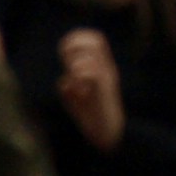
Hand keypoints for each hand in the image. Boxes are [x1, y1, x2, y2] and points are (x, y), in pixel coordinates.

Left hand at [56, 29, 125, 150]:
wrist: (110, 136)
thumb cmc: (93, 118)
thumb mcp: (77, 100)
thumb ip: (69, 87)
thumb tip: (65, 81)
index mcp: (101, 67)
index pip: (92, 38)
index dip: (75, 39)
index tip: (65, 55)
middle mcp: (107, 69)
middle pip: (95, 40)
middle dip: (74, 48)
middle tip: (69, 67)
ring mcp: (107, 78)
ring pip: (91, 56)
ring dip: (76, 65)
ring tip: (76, 80)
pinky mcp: (105, 90)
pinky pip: (91, 73)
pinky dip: (79, 78)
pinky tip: (80, 91)